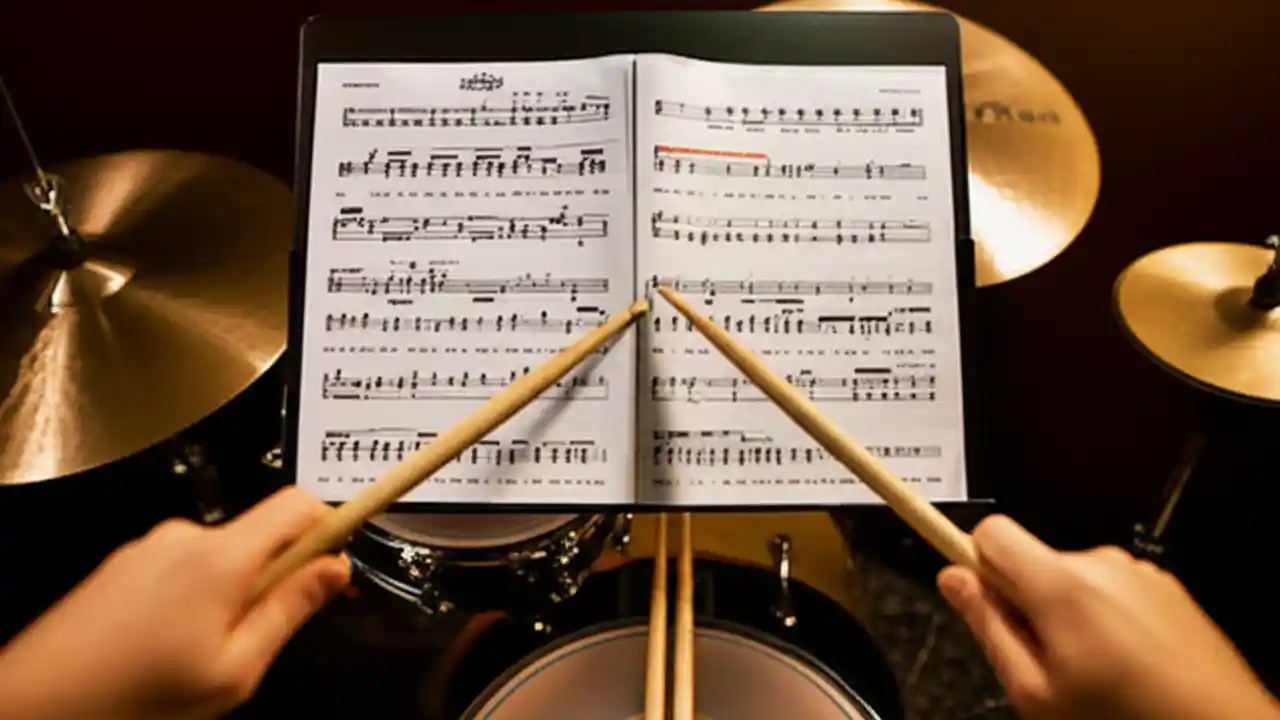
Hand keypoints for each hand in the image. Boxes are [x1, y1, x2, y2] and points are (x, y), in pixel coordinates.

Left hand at [0, 487, 349, 719]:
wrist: (31, 709)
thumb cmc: (130, 701)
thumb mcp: (234, 670)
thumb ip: (289, 611)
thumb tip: (335, 569)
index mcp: (219, 558)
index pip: (299, 505)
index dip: (332, 524)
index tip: (345, 553)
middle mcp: (183, 538)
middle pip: (260, 537)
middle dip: (273, 581)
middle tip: (256, 643)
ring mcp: (147, 549)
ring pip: (220, 560)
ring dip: (228, 598)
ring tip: (196, 659)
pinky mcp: (121, 567)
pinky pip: (181, 571)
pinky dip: (190, 603)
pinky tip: (164, 652)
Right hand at [937, 515, 1279, 719]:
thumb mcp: (1035, 692)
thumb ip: (989, 627)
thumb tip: (951, 576)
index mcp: (1062, 586)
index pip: (992, 531)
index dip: (973, 559)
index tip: (970, 590)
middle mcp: (1103, 564)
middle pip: (1032, 560)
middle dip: (1026, 602)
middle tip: (1045, 664)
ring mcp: (1141, 573)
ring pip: (1072, 578)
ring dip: (1068, 614)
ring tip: (1094, 671)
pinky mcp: (1168, 588)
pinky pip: (1112, 589)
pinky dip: (1107, 619)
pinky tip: (1126, 665)